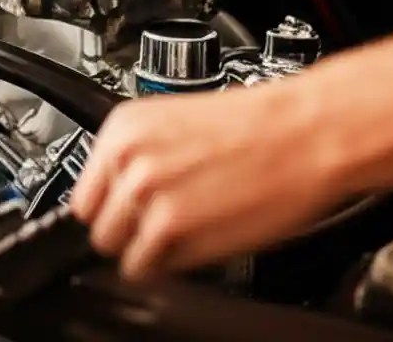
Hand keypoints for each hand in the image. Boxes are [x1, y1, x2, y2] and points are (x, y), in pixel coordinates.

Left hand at [70, 85, 352, 281]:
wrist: (309, 131)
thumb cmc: (261, 127)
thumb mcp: (178, 124)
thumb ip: (139, 159)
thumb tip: (117, 194)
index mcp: (122, 129)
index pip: (84, 195)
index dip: (110, 211)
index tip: (126, 215)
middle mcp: (126, 159)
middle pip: (97, 228)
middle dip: (127, 233)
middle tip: (163, 225)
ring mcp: (144, 195)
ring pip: (118, 251)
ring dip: (147, 250)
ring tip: (187, 231)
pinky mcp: (170, 228)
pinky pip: (144, 269)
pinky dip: (168, 265)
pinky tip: (198, 241)